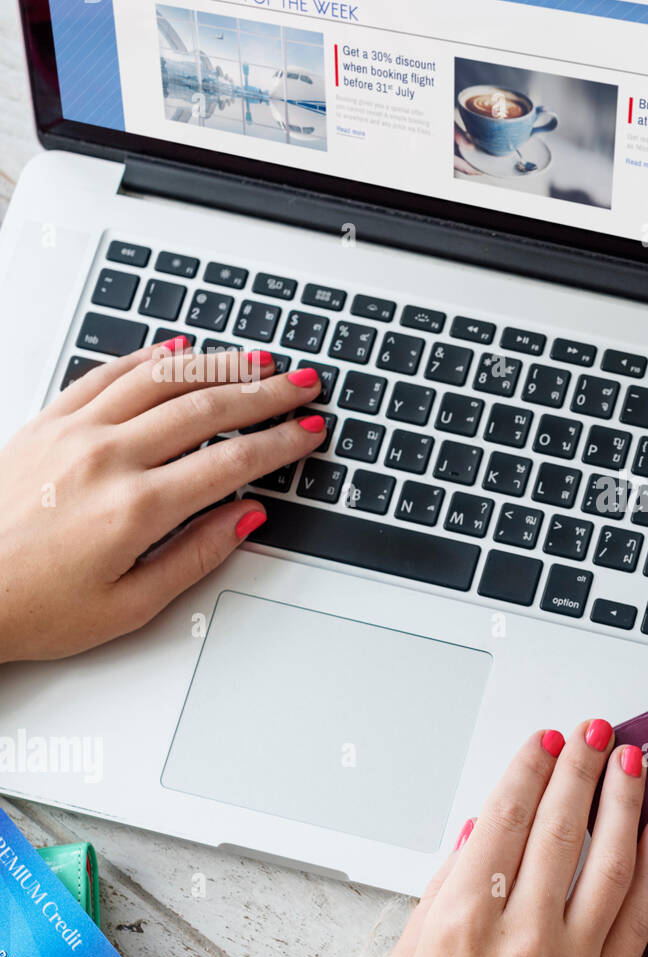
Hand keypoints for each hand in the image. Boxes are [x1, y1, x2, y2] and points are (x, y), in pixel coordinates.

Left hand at [0, 338, 326, 661]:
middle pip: (206, 409)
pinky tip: (177, 349)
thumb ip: (196, 555)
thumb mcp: (128, 606)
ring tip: (258, 360)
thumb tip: (244, 517)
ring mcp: (73, 433)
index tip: (308, 431)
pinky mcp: (45, 422)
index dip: (280, 443)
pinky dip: (148, 357)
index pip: (232, 462)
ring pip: (161, 379)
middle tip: (302, 384)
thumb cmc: (31, 607)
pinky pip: (106, 373)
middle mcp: (106, 459)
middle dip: (266, 393)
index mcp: (135, 508)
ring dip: (218, 364)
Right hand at [373, 720, 647, 956]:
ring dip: (623, 801)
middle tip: (596, 730)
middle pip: (560, 829)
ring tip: (633, 760)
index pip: (506, 820)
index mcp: (461, 922)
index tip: (546, 741)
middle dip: (580, 768)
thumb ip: (446, 885)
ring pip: (608, 861)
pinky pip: (638, 915)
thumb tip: (481, 827)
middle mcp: (519, 936)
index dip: (530, 771)